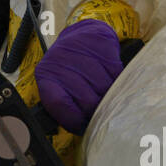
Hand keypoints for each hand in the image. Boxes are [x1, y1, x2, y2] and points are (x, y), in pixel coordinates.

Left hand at [34, 19, 123, 134]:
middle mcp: (60, 61)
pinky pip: (115, 72)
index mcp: (46, 76)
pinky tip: (114, 81)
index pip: (59, 104)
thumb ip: (65, 108)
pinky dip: (118, 81)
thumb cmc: (71, 69)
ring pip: (104, 87)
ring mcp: (80, 50)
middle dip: (97, 111)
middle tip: (103, 115)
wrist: (81, 36)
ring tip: (111, 98)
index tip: (85, 126)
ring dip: (111, 97)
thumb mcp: (60, 87)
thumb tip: (84, 130)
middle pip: (86, 99)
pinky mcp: (99, 43)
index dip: (75, 120)